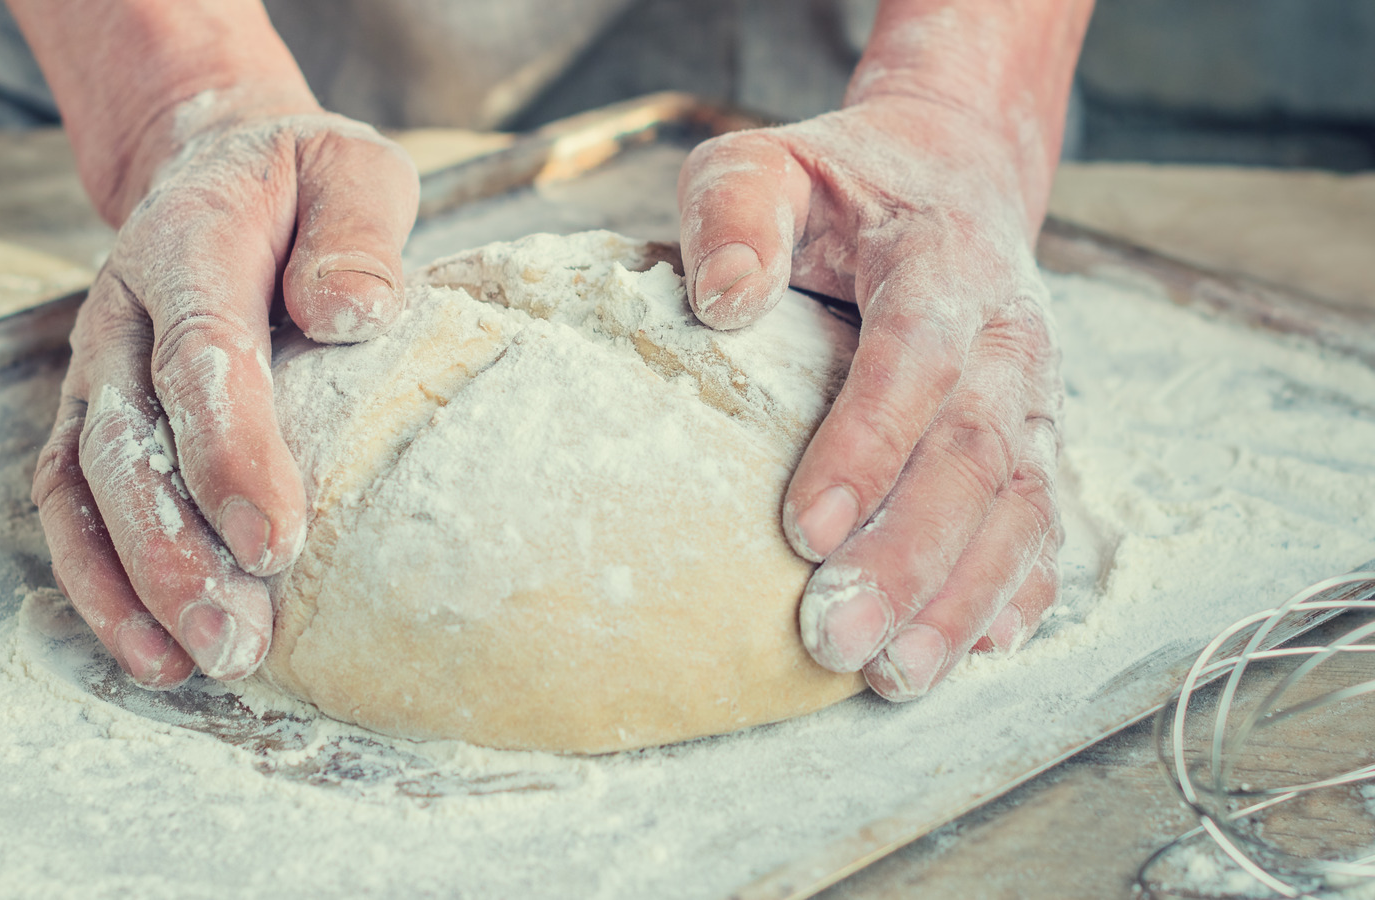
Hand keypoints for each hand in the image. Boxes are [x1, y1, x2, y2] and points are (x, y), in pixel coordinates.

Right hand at [31, 93, 418, 686]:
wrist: (218, 173)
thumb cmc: (305, 188)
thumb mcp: (352, 170)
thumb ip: (357, 230)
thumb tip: (351, 313)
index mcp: (190, 243)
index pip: (202, 354)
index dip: (232, 452)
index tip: (278, 542)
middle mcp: (123, 313)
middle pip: (129, 443)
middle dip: (176, 551)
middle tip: (236, 639)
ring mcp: (95, 370)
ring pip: (86, 487)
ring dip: (134, 584)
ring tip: (197, 664)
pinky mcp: (91, 417)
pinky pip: (71, 504)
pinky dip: (98, 582)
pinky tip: (150, 652)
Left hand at [677, 96, 1062, 699]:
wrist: (951, 175)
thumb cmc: (838, 187)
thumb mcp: (767, 162)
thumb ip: (736, 209)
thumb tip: (721, 298)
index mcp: (942, 259)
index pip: (917, 353)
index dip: (868, 442)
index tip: (802, 528)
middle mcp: (1007, 333)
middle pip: (975, 455)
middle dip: (908, 556)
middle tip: (832, 636)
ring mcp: (1036, 395)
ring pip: (1021, 507)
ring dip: (961, 597)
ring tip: (895, 675)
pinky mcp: (1040, 440)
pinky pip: (1047, 524)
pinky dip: (1017, 590)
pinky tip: (972, 649)